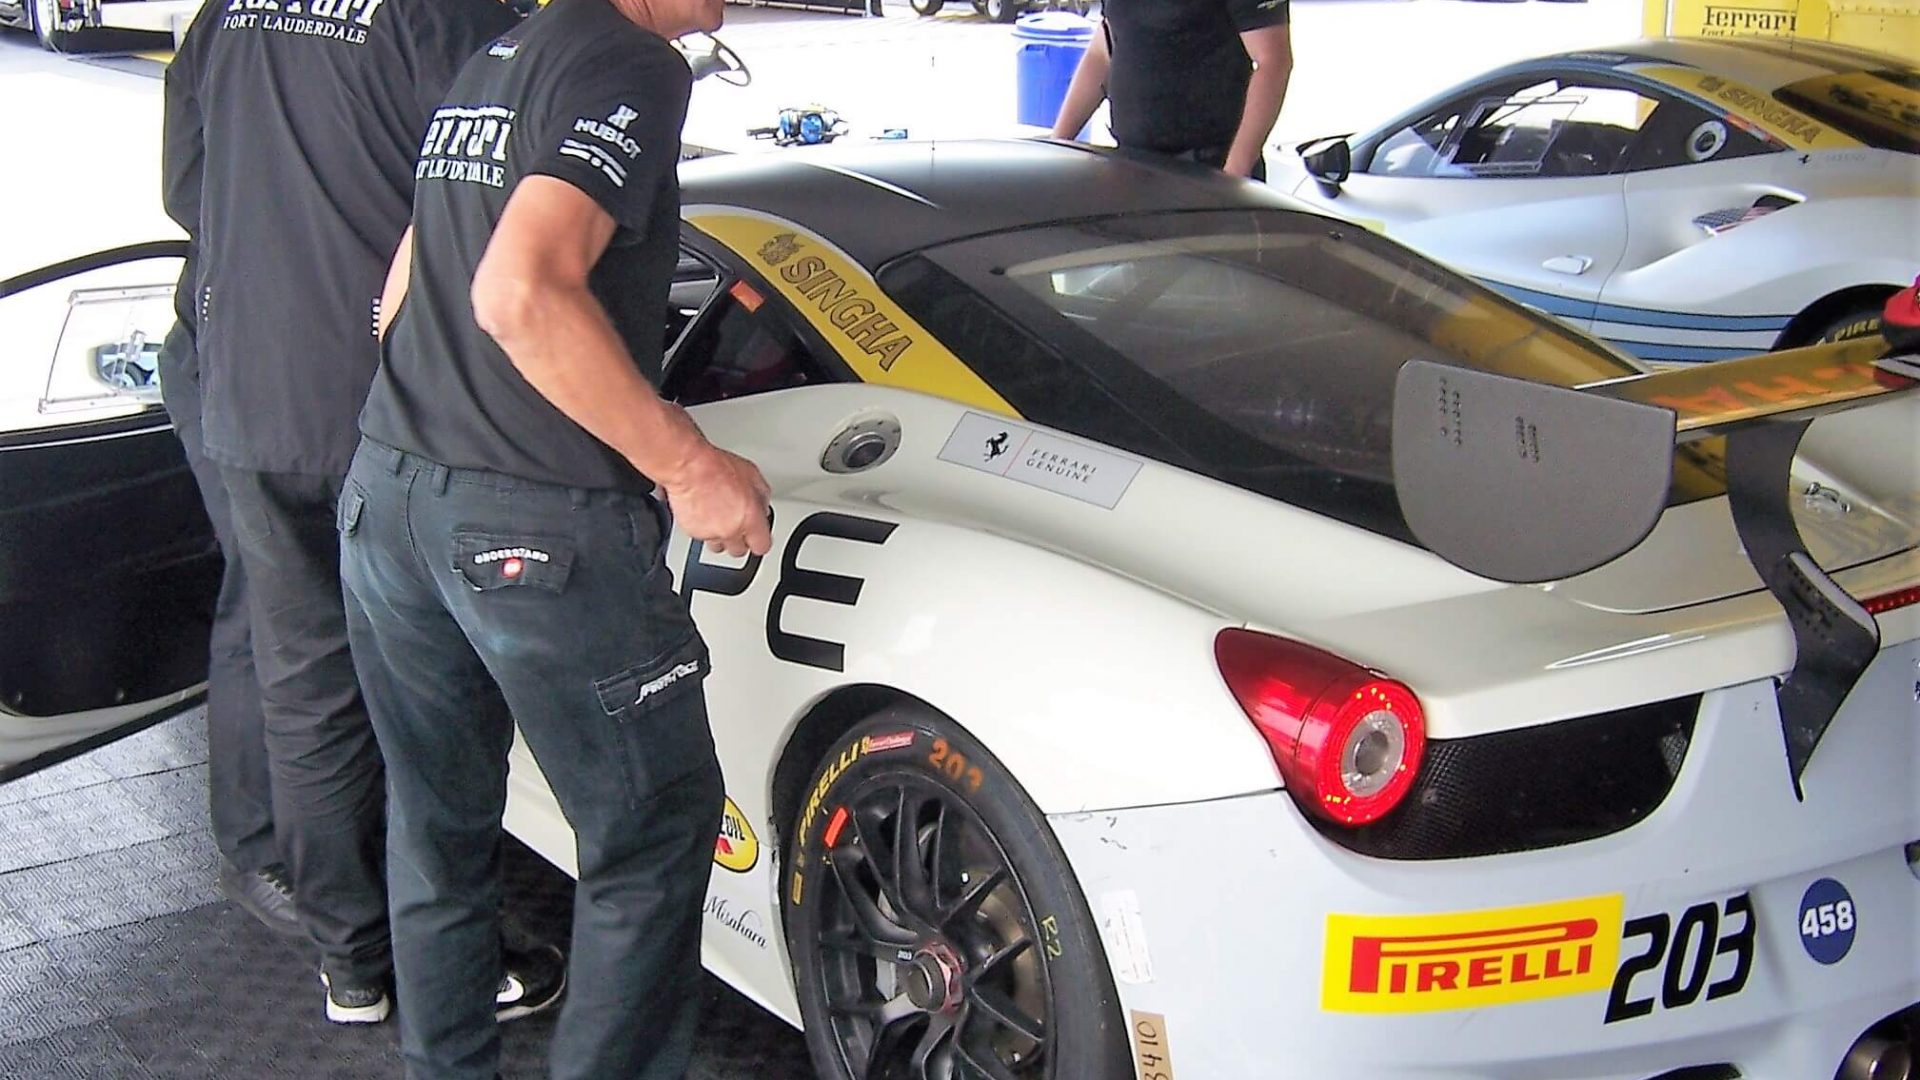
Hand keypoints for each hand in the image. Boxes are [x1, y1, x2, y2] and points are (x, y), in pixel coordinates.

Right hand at [660, 444, 772, 558]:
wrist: (688, 468)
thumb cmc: (717, 468)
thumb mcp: (752, 475)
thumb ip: (761, 497)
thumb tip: (762, 508)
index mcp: (750, 519)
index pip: (761, 546)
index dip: (759, 541)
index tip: (757, 536)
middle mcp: (731, 531)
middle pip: (739, 550)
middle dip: (738, 539)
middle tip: (736, 523)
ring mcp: (711, 534)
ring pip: (718, 546)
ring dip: (720, 535)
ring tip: (717, 516)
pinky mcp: (692, 533)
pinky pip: (701, 536)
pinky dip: (702, 527)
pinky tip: (703, 512)